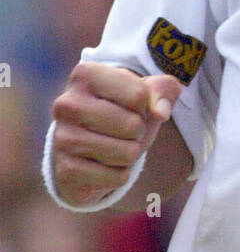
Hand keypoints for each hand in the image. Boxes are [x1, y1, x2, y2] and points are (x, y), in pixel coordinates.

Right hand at [51, 63, 182, 207]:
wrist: (85, 148)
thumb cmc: (121, 112)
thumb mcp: (146, 93)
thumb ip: (164, 88)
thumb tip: (161, 112)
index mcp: (85, 74)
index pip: (139, 94)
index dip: (145, 105)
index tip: (129, 106)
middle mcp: (66, 103)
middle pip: (133, 125)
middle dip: (138, 131)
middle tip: (122, 130)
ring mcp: (62, 138)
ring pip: (128, 153)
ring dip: (130, 154)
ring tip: (113, 146)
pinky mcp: (66, 171)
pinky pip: (118, 177)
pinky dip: (119, 175)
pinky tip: (102, 165)